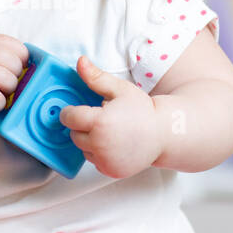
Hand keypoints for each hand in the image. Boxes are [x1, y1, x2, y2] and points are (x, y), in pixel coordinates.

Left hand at [59, 55, 165, 178]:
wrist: (163, 134)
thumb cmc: (143, 110)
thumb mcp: (120, 89)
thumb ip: (96, 77)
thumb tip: (80, 61)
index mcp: (99, 122)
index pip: (68, 117)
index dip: (71, 112)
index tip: (79, 110)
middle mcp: (100, 144)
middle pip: (74, 134)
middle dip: (82, 126)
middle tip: (101, 120)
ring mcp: (105, 159)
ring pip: (82, 149)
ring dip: (89, 141)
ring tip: (109, 132)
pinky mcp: (110, 170)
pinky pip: (94, 161)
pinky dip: (99, 154)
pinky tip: (114, 144)